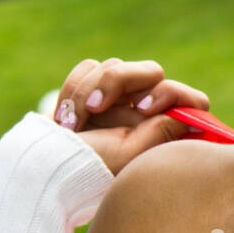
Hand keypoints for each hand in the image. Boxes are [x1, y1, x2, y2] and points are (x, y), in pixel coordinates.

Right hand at [51, 58, 210, 174]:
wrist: (41, 163)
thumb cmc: (88, 166)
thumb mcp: (129, 155)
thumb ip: (162, 132)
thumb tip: (192, 114)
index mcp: (161, 131)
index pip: (190, 99)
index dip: (172, 94)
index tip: (143, 107)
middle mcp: (143, 112)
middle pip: (151, 72)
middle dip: (120, 82)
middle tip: (99, 107)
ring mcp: (117, 99)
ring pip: (116, 66)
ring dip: (89, 90)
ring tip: (73, 122)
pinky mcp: (91, 88)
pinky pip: (89, 67)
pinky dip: (73, 87)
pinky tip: (66, 117)